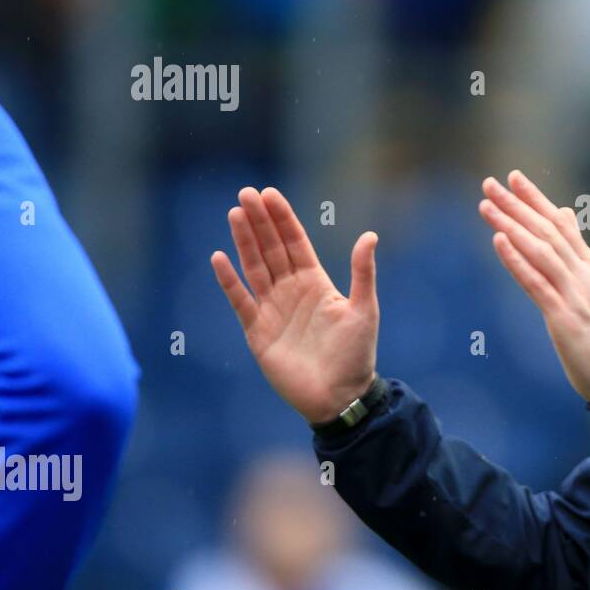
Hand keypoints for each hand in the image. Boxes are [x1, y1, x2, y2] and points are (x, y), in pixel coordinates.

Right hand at [211, 186, 378, 422]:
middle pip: (271, 249)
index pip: (295, 243)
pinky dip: (230, 281)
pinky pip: (240, 301)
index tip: (270, 194)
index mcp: (317, 283)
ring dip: (244, 241)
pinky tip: (219, 257)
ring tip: (234, 214)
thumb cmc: (356, 355)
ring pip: (254, 268)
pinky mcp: (257, 331)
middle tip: (246, 193)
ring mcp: (273, 310)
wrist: (339, 396)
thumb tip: (370, 234)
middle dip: (260, 222)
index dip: (283, 219)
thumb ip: (362, 272)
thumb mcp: (365, 310)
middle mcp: (292, 292)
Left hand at [479, 170, 589, 405]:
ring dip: (511, 225)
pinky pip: (537, 283)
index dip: (536, 199)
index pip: (561, 223)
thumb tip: (565, 215)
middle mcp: (584, 274)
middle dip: (517, 205)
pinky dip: (517, 260)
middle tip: (490, 183)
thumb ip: (577, 253)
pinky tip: (498, 242)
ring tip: (486, 206)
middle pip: (547, 230)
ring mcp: (575, 294)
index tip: (514, 177)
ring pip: (540, 250)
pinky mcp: (564, 317)